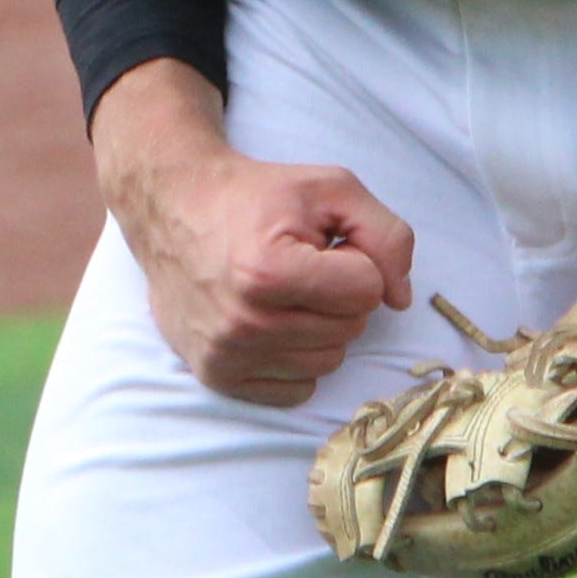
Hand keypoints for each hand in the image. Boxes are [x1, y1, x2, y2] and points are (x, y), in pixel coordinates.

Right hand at [90, 58, 413, 406]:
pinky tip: (272, 320)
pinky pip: (296, 389)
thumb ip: (386, 235)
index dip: (355, 259)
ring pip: (328, 361)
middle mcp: (245, 323)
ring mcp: (228, 355)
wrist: (175, 208)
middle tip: (304, 263)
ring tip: (288, 290)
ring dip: (321, 325)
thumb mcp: (330, 188)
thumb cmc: (258, 196)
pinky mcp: (217, 377)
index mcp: (270, 271)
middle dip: (340, 293)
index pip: (366, 291)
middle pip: (350, 328)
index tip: (324, 243)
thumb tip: (401, 299)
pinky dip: (296, 357)